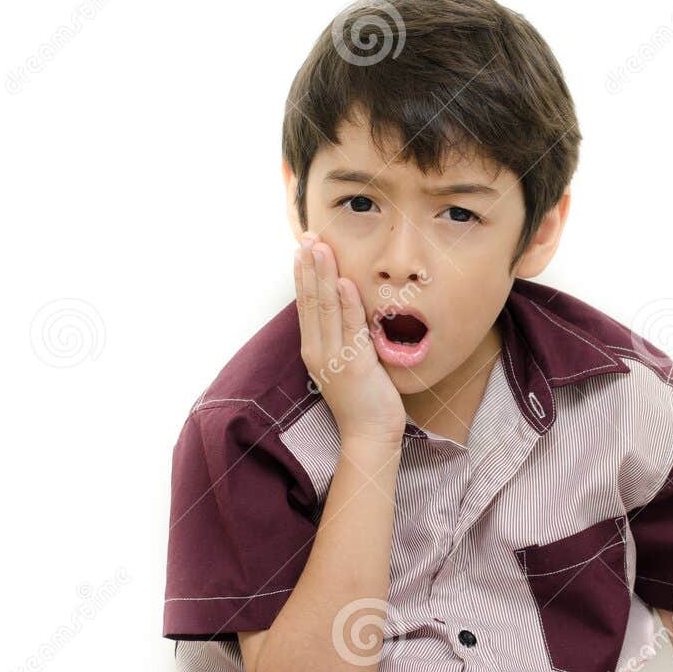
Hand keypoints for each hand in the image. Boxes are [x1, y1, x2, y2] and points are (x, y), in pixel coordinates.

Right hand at [294, 232, 405, 444]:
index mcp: (314, 349)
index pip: (305, 304)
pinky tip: (344, 281)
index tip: (303, 248)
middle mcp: (318, 351)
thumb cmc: (363, 401)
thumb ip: (343, 337)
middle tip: (308, 236)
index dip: (303, 275)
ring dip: (323, 275)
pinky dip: (346, 303)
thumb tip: (346, 311)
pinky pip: (350, 327)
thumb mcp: (346, 363)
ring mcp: (335, 357)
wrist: (369, 435)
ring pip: (326, 308)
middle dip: (309, 266)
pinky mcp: (355, 364)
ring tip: (321, 247)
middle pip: (311, 300)